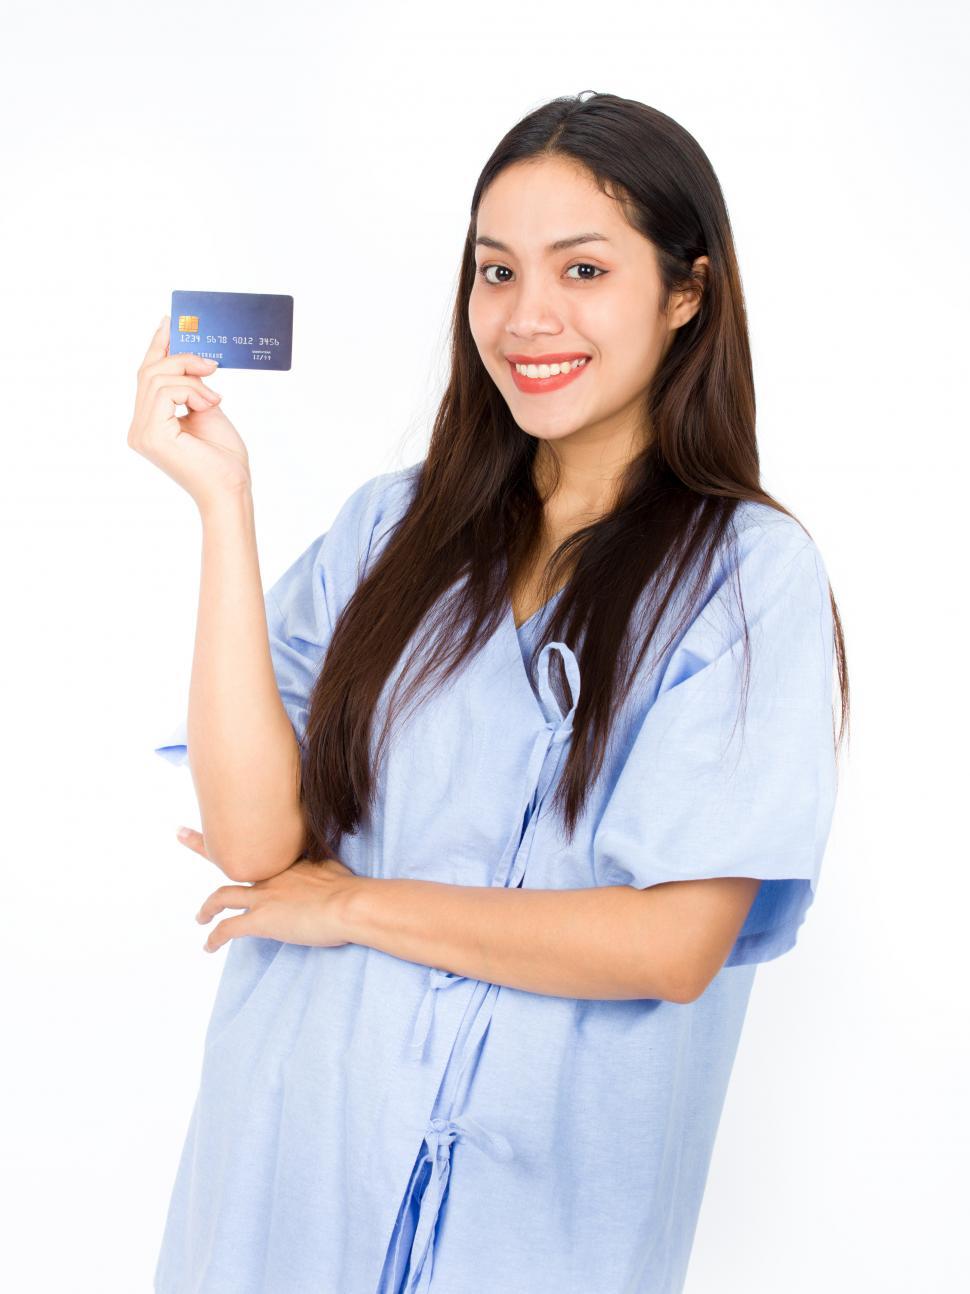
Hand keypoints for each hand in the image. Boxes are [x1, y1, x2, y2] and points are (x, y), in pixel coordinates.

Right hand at [127, 316, 252, 511]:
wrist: (232, 491)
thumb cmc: (224, 460)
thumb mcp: (207, 411)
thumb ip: (193, 387)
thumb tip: (190, 358)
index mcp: (150, 424)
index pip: (147, 377)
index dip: (157, 346)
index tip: (169, 321)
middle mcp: (138, 428)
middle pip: (149, 372)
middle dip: (182, 360)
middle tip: (212, 364)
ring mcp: (141, 433)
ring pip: (157, 378)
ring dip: (192, 379)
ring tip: (215, 397)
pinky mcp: (151, 435)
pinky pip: (165, 391)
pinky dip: (191, 391)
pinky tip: (210, 404)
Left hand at [177, 827, 360, 952]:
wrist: (349, 903)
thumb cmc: (349, 887)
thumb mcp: (331, 865)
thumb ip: (320, 865)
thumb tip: (324, 869)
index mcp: (286, 861)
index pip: (256, 843)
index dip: (236, 832)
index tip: (221, 819)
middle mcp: (270, 875)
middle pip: (229, 858)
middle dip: (201, 845)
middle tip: (182, 833)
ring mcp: (263, 896)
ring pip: (222, 897)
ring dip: (207, 908)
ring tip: (199, 918)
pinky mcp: (261, 920)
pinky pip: (228, 929)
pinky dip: (214, 938)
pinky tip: (208, 946)